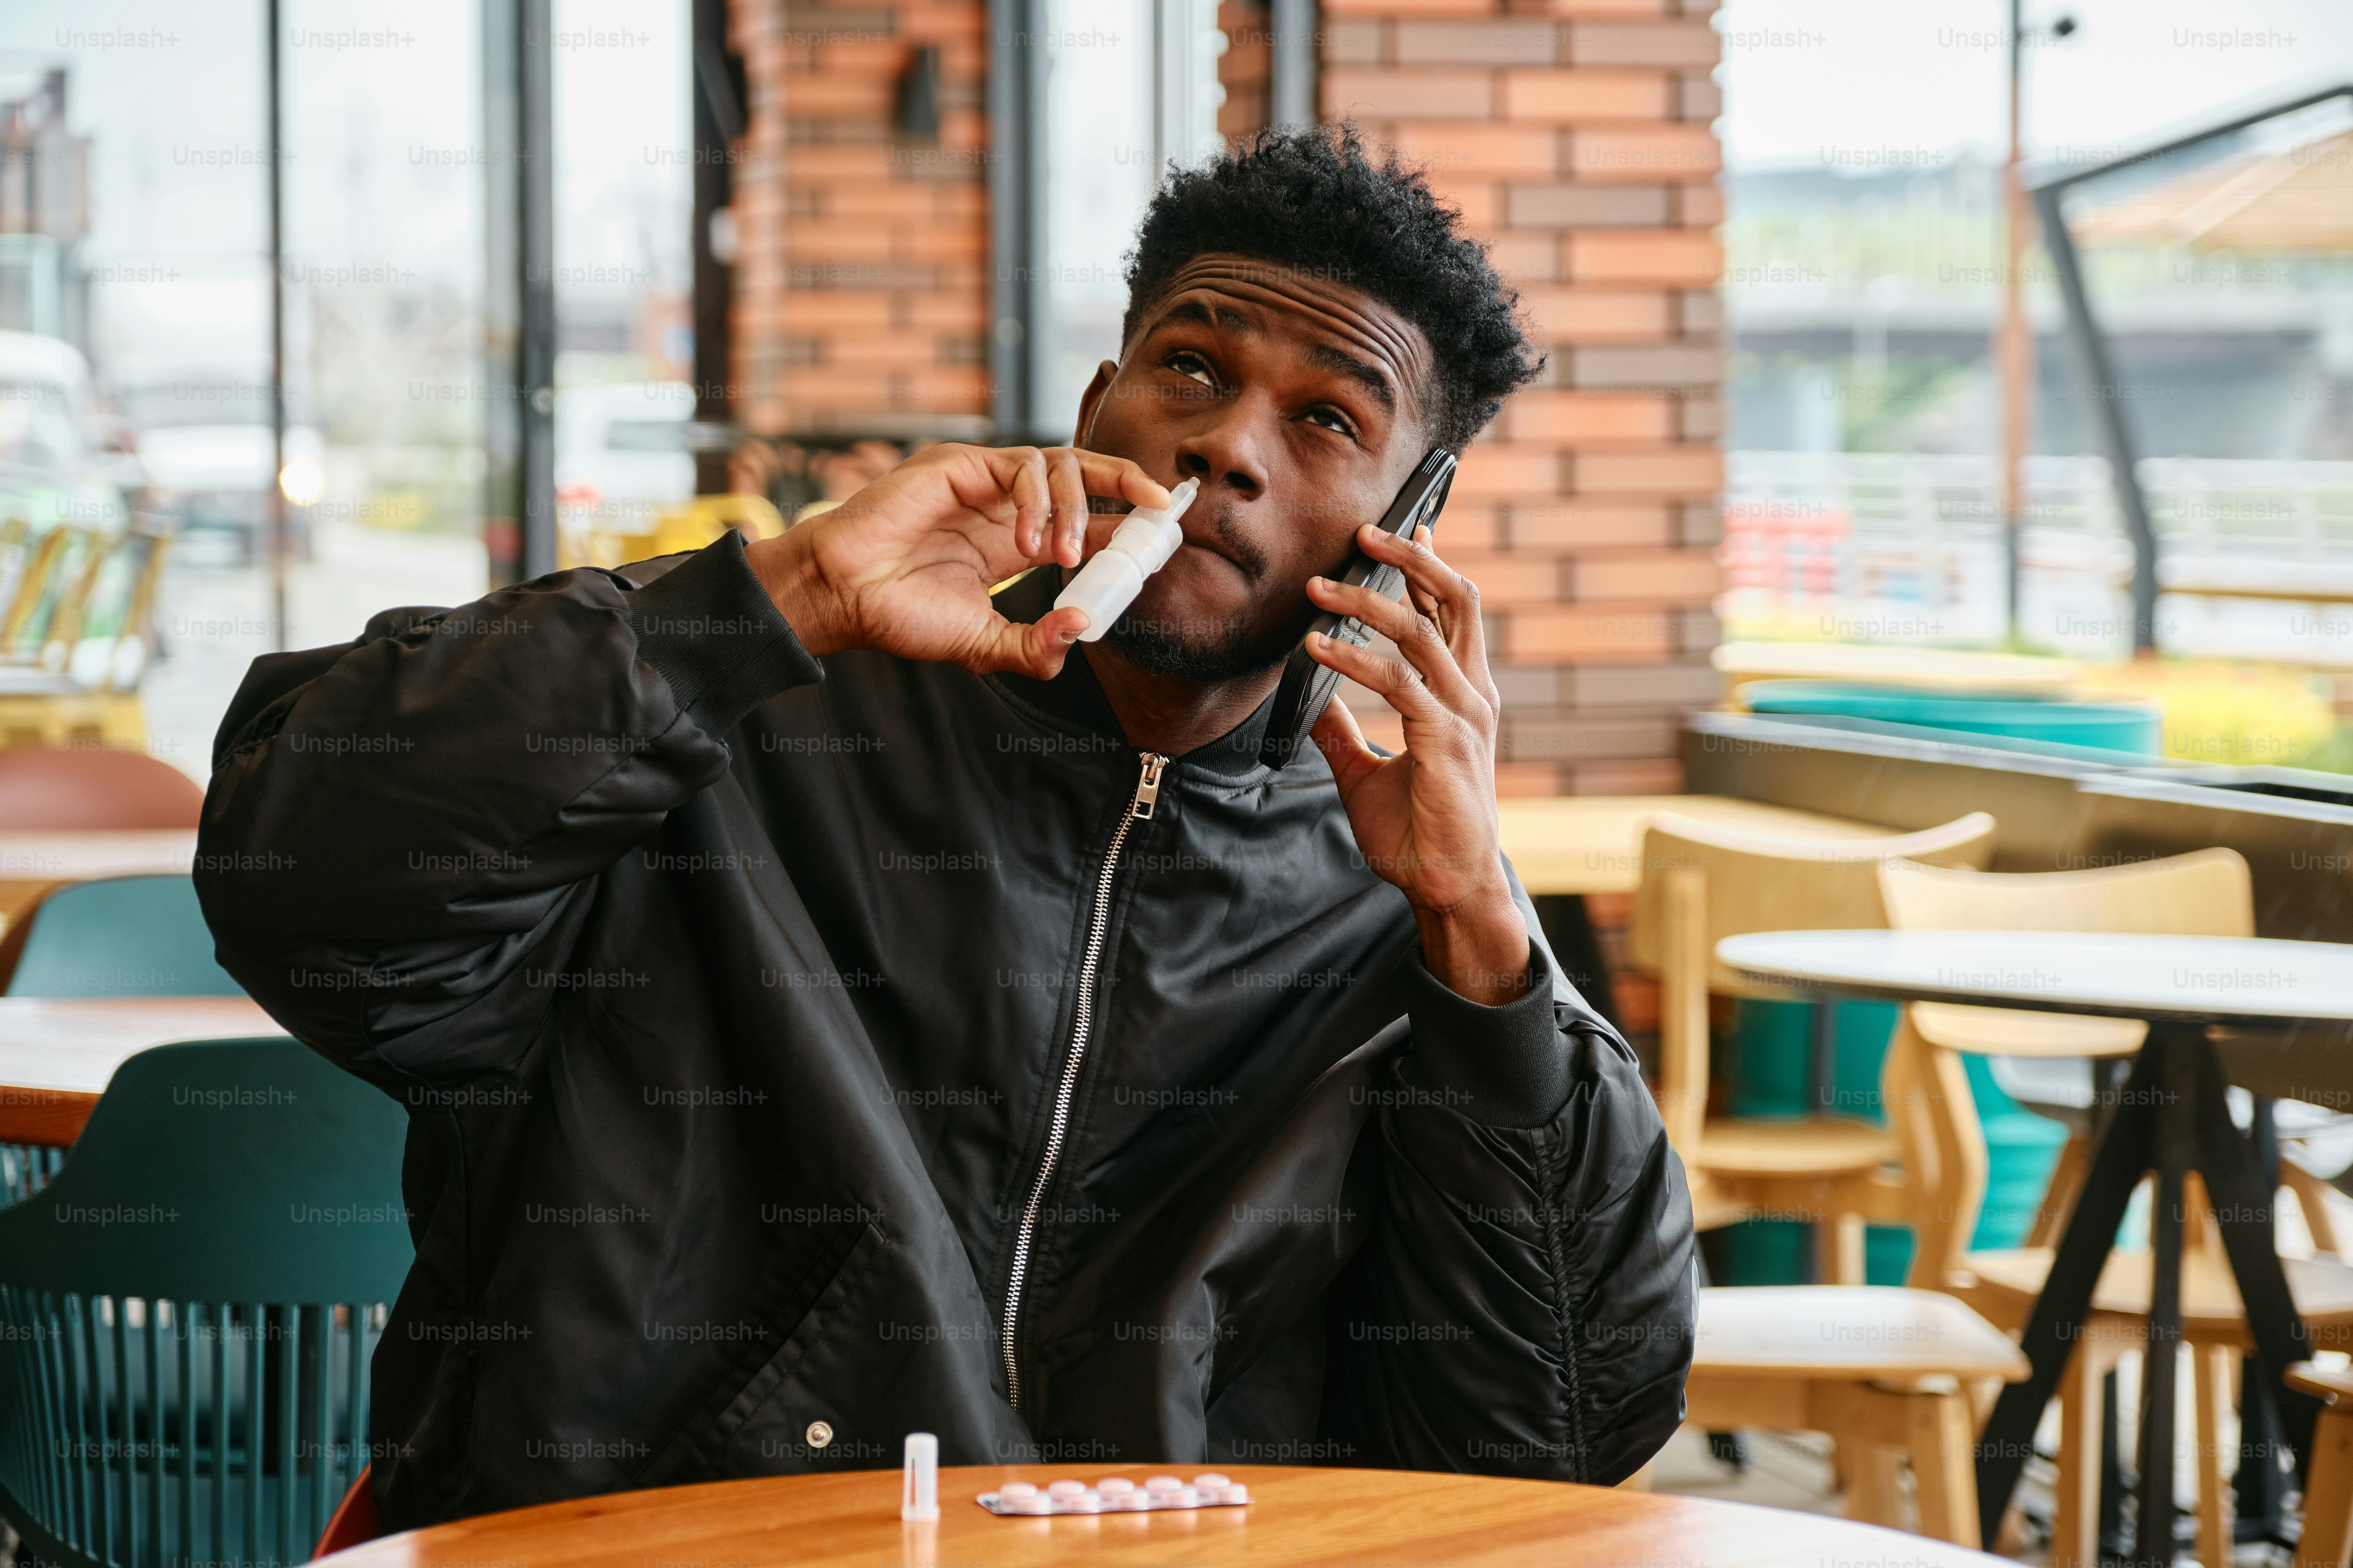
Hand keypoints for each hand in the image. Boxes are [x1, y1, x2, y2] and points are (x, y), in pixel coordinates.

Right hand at [742, 444, 1170, 676]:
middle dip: (1128, 484)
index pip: (1084, 516)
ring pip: (1058, 463)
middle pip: (1082, 473)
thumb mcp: (981, 643)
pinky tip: (1027, 542)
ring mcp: (981, 479)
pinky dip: (1037, 501)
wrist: (842, 597)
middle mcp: (1002, 504)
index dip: (1125, 518)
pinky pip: (1021, 465)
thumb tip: (1082, 632)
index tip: (1162, 529)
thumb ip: (1033, 645)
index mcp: (1012, 541)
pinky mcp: (959, 463)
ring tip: (1063, 555)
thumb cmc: (899, 615)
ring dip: (1077, 509)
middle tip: (1160, 509)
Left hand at [1305, 524, 1531, 1006]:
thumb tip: (1309, 703)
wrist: (1446, 885)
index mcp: (1462, 695)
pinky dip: (1352, 659)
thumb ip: (1343, 734)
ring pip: (1420, 631)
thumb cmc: (1418, 833)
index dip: (1429, 566)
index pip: (1451, 613)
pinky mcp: (1445, 739)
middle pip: (1455, 599)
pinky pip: (1396, 682)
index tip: (1406, 526)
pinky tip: (1316, 648)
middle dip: (1411, 556)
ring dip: (1363, 602)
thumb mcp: (1367, 773)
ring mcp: (1464, 715)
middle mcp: (1472, 695)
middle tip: (1363, 533)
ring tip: (1316, 587)